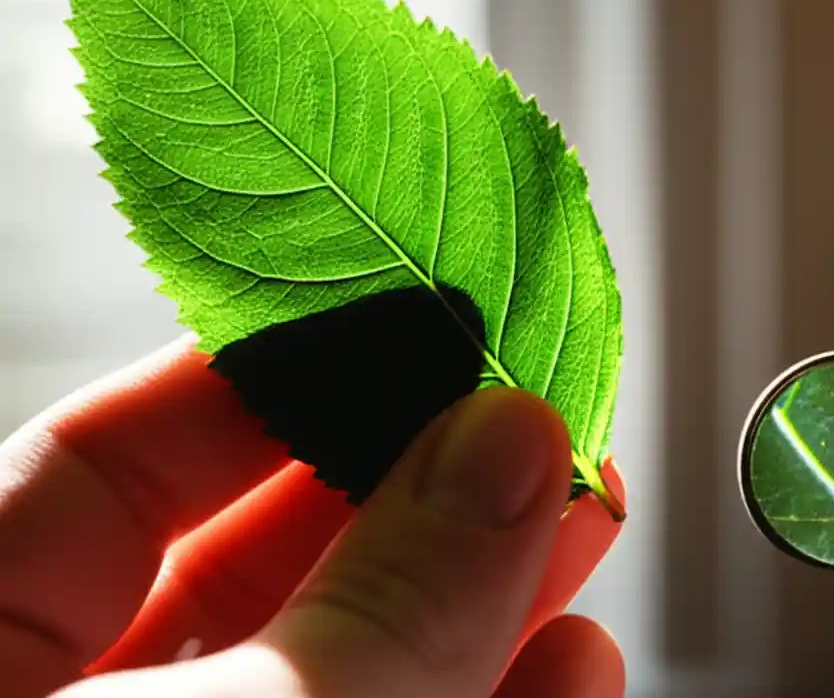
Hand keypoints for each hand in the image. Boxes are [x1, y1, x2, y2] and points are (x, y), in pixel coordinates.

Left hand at [0, 337, 624, 697]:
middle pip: (252, 566)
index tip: (406, 316)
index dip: (262, 373)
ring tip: (586, 519)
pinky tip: (573, 664)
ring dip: (485, 599)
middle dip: (416, 484)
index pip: (102, 467)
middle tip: (534, 415)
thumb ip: (379, 601)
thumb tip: (507, 444)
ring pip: (347, 667)